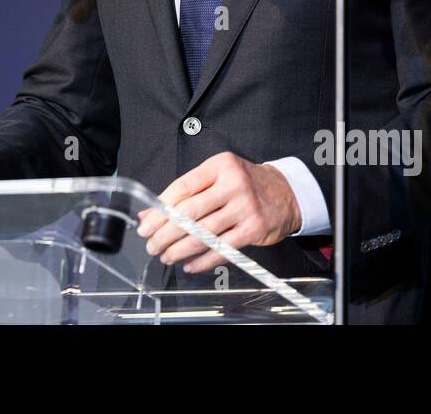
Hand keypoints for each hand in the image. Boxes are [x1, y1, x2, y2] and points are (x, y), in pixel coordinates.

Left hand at [136, 152, 300, 273]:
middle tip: (151, 245)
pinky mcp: (254, 229)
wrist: (285, 192)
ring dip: (179, 250)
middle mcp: (232, 184)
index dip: (160, 209)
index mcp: (218, 166)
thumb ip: (184, 194)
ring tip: (166, 256)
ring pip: (203, 234)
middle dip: (165, 233)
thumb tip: (150, 214)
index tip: (146, 225)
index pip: (182, 188)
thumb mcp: (216, 178)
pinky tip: (189, 265)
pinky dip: (202, 261)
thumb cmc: (244, 184)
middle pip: (189, 213)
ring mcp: (245, 207)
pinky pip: (222, 249)